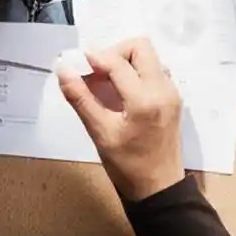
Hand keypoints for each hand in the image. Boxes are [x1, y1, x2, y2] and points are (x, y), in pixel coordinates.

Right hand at [57, 38, 184, 200]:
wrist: (159, 189)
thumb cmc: (128, 166)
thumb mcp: (100, 133)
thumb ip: (80, 98)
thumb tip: (63, 70)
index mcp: (145, 100)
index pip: (118, 62)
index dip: (94, 57)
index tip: (76, 63)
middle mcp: (163, 90)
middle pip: (140, 47)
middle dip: (114, 52)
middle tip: (95, 71)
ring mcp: (171, 93)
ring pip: (148, 57)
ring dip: (125, 61)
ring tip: (105, 83)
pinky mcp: (172, 99)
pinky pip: (153, 71)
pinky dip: (134, 72)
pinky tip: (119, 92)